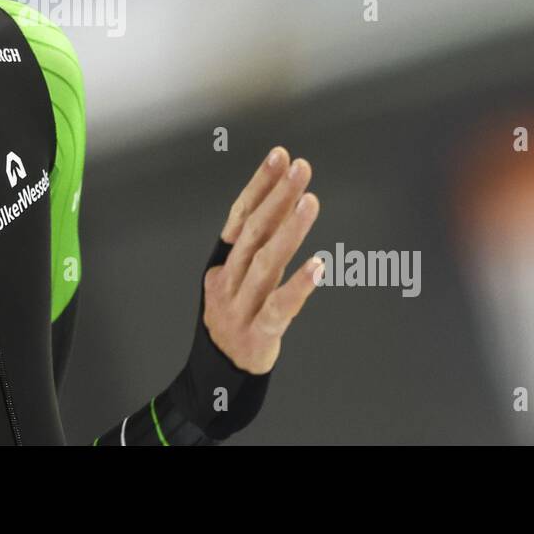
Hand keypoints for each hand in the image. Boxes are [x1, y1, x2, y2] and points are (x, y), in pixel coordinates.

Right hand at [204, 146, 320, 374]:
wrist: (215, 377)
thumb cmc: (234, 321)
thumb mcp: (236, 282)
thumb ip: (256, 248)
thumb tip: (282, 202)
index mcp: (222, 265)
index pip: (240, 217)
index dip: (259, 185)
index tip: (279, 156)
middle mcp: (228, 282)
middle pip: (253, 233)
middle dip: (277, 197)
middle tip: (301, 168)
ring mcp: (240, 309)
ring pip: (265, 264)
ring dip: (288, 231)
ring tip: (309, 201)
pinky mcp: (258, 336)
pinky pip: (279, 309)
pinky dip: (298, 286)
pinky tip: (318, 266)